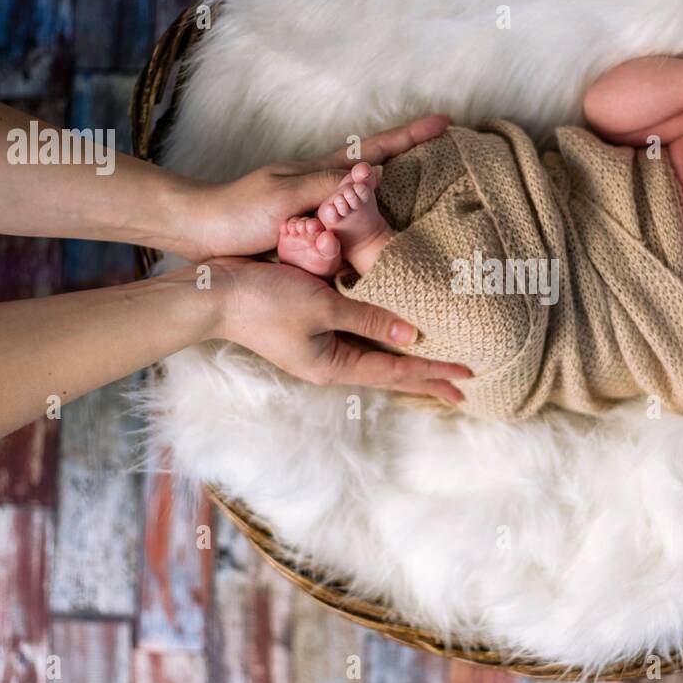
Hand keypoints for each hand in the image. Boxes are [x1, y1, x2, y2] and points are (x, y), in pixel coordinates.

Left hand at [178, 114, 450, 261]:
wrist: (197, 232)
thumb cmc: (237, 212)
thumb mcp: (285, 197)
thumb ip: (327, 187)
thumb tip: (373, 173)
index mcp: (320, 172)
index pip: (375, 149)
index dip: (410, 138)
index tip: (445, 123)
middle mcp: (323, 186)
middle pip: (377, 167)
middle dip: (411, 157)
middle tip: (448, 151)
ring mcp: (315, 208)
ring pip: (365, 198)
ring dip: (395, 194)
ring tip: (429, 193)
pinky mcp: (307, 232)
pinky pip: (349, 226)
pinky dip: (370, 225)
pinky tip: (382, 233)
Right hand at [202, 257, 471, 402]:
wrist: (215, 295)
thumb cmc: (265, 300)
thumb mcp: (324, 306)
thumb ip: (370, 318)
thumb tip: (414, 333)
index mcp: (335, 365)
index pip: (397, 372)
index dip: (433, 373)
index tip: (467, 377)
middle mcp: (331, 363)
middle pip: (390, 372)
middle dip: (427, 379)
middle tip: (463, 387)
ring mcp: (321, 348)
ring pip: (377, 355)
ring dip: (408, 359)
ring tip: (438, 365)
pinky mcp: (312, 328)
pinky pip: (359, 336)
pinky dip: (385, 337)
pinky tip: (396, 334)